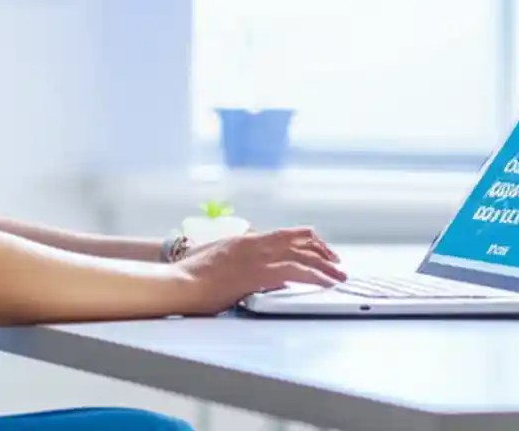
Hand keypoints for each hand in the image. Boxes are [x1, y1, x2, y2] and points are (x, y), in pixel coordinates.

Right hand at [176, 227, 347, 315]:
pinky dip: (315, 277)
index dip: (308, 241)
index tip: (321, 249)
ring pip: (302, 256)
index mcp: (246, 239)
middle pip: (299, 242)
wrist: (179, 284)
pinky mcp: (257, 274)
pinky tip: (326, 283)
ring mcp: (257, 258)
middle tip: (337, 264)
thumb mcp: (218, 257)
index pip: (286, 234)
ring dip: (325, 267)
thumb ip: (239, 256)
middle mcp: (255, 244)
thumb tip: (257, 263)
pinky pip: (295, 272)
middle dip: (322, 253)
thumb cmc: (191, 275)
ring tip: (340, 276)